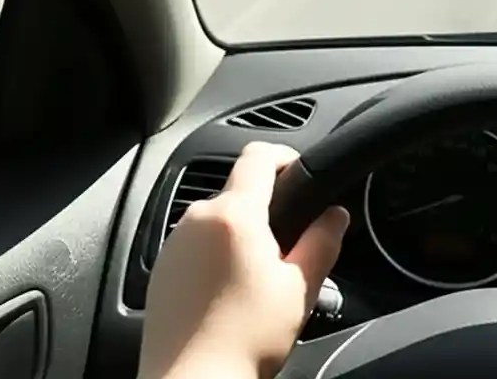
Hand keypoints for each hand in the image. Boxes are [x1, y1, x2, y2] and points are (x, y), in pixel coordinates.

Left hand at [137, 142, 350, 378]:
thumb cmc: (244, 340)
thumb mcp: (299, 288)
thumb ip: (322, 242)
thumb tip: (335, 216)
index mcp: (233, 215)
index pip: (258, 156)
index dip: (285, 157)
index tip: (300, 172)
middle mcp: (196, 219)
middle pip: (238, 190)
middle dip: (266, 209)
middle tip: (289, 247)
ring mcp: (173, 244)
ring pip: (216, 220)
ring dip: (240, 234)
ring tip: (259, 278)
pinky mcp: (161, 268)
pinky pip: (195, 245)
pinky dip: (216, 256)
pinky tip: (231, 293)